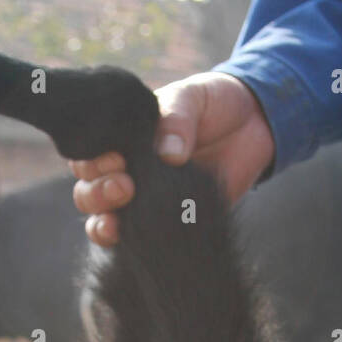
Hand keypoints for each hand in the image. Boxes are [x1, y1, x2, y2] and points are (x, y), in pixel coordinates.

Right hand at [70, 72, 274, 244]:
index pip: (87, 155)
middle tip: (125, 186)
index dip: (93, 161)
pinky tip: (134, 242)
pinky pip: (138, 241)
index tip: (117, 160)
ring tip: (117, 221)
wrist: (255, 125)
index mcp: (123, 138)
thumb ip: (177, 118)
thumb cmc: (215, 104)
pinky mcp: (170, 222)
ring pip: (103, 220)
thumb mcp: (194, 97)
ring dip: (103, 223)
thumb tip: (169, 154)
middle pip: (87, 192)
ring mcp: (145, 200)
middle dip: (96, 193)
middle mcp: (126, 171)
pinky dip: (128, 245)